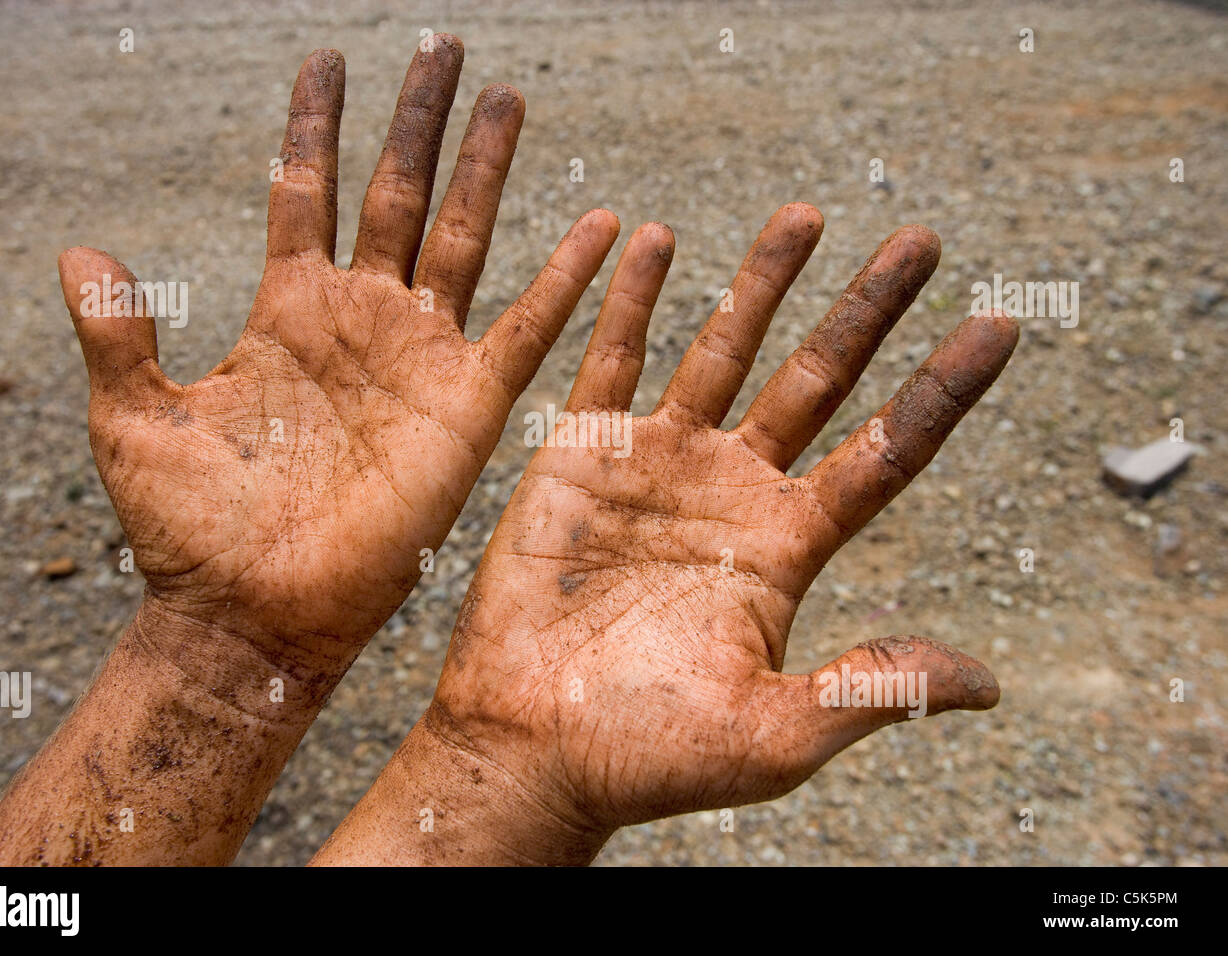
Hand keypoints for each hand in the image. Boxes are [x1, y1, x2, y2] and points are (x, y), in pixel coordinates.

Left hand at [57, 38, 618, 682]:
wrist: (258, 610)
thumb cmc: (192, 530)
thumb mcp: (133, 421)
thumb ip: (116, 331)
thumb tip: (78, 249)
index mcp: (285, 310)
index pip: (304, 192)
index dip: (314, 126)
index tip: (328, 58)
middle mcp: (359, 319)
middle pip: (395, 193)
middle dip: (418, 120)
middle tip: (443, 47)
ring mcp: (418, 357)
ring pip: (461, 237)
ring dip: (485, 168)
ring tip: (508, 95)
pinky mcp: (467, 407)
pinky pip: (528, 329)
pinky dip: (566, 278)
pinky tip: (601, 225)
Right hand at [315, 207, 1017, 864]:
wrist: (530, 741)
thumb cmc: (648, 754)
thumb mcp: (772, 733)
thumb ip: (870, 689)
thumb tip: (985, 683)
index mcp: (788, 547)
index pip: (885, 451)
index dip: (941, 390)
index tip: (997, 327)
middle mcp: (736, 491)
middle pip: (820, 379)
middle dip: (870, 309)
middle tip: (924, 239)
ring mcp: (662, 464)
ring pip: (725, 350)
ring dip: (765, 282)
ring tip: (808, 214)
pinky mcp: (587, 452)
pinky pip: (615, 356)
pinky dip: (633, 298)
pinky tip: (656, 239)